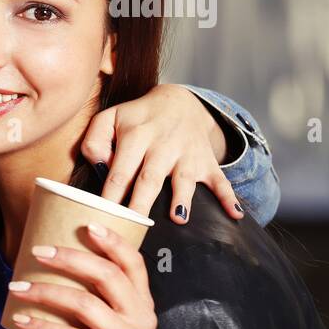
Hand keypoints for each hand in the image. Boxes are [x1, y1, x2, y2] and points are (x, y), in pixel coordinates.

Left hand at [7, 222, 161, 328]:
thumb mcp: (108, 323)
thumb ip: (95, 297)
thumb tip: (52, 261)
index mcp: (143, 303)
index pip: (134, 263)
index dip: (112, 241)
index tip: (87, 224)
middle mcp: (141, 318)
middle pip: (106, 276)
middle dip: (70, 258)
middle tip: (38, 251)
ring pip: (83, 302)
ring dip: (45, 290)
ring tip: (17, 286)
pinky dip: (40, 324)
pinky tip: (19, 318)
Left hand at [80, 83, 244, 221]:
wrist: (178, 102)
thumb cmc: (135, 119)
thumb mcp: (108, 119)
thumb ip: (94, 141)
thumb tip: (99, 167)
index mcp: (135, 136)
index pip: (121, 170)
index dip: (111, 193)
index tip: (104, 215)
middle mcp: (163, 145)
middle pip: (150, 178)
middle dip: (141, 203)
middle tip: (133, 226)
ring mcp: (187, 154)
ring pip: (183, 179)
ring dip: (182, 198)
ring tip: (178, 218)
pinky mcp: (206, 161)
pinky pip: (220, 180)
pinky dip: (228, 196)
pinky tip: (234, 214)